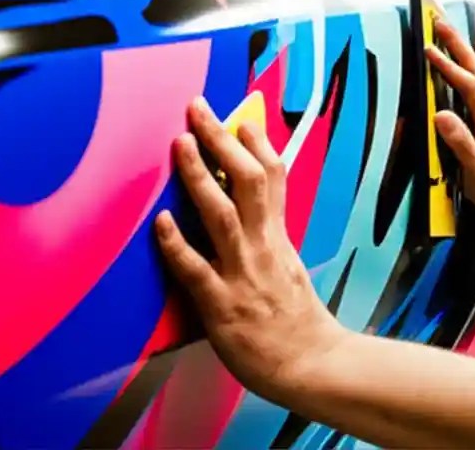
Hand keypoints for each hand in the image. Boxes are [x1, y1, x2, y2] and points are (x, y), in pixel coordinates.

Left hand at [154, 97, 348, 399]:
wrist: (313, 365)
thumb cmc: (297, 320)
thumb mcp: (289, 264)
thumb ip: (271, 234)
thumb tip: (256, 206)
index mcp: (278, 236)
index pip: (272, 177)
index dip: (256, 142)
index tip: (240, 115)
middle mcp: (262, 246)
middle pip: (247, 181)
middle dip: (222, 140)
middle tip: (197, 108)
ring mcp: (242, 274)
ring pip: (221, 215)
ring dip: (200, 176)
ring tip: (181, 144)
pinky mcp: (222, 306)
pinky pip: (196, 270)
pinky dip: (177, 244)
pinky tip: (161, 221)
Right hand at [424, 19, 474, 215]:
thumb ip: (460, 142)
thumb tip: (440, 115)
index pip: (467, 84)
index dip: (448, 66)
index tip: (428, 50)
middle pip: (474, 68)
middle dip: (456, 44)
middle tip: (438, 21)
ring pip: (473, 73)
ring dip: (459, 51)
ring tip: (442, 33)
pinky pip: (469, 86)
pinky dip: (459, 68)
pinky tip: (451, 64)